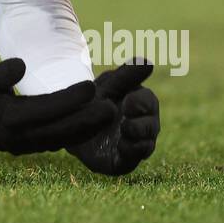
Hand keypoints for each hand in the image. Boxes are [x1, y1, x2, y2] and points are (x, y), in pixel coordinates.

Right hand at [0, 58, 115, 154]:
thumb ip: (0, 72)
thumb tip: (22, 64)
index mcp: (9, 119)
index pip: (47, 108)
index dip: (71, 99)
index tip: (91, 86)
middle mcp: (20, 137)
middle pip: (61, 130)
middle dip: (88, 120)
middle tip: (111, 107)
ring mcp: (26, 145)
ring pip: (63, 139)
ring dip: (86, 129)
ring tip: (109, 114)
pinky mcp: (30, 145)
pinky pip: (58, 141)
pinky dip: (76, 133)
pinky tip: (92, 123)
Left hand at [69, 60, 160, 175]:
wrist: (70, 121)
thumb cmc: (94, 98)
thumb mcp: (107, 85)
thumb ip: (126, 76)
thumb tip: (147, 61)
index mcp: (141, 104)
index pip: (150, 103)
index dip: (142, 103)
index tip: (128, 101)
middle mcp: (143, 126)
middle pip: (152, 126)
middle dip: (143, 123)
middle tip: (127, 119)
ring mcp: (133, 144)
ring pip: (147, 145)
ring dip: (138, 138)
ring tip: (124, 130)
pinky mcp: (122, 161)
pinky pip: (132, 161)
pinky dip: (131, 153)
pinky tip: (121, 145)